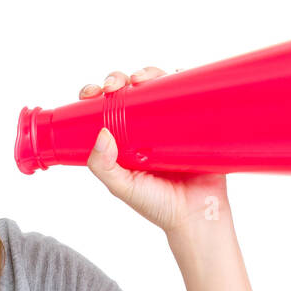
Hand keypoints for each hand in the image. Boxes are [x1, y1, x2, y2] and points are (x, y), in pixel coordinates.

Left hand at [81, 67, 229, 235]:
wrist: (198, 216)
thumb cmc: (160, 207)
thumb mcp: (123, 188)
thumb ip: (105, 167)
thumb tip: (101, 133)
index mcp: (124, 142)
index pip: (103, 110)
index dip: (95, 96)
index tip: (91, 93)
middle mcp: (145, 130)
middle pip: (128, 92)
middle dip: (118, 80)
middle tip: (115, 86)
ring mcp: (171, 124)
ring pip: (157, 88)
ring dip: (147, 74)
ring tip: (141, 79)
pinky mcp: (195, 123)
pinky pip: (188, 95)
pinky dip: (182, 79)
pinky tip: (175, 73)